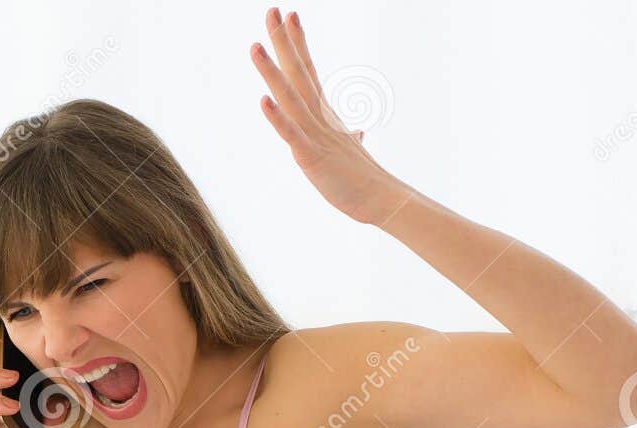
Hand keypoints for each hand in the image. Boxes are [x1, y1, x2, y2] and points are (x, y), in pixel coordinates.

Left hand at [250, 8, 406, 224]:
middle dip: (283, 41)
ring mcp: (315, 134)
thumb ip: (349, 137)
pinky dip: (277, 117)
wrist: (381, 199)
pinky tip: (262, 99)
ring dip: (271, 71)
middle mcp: (318, 116)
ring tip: (255, 45)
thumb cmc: (362, 178)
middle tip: (271, 9)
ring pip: (289, 96)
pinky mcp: (310, 156)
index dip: (297, 43)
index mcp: (323, 113)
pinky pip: (291, 134)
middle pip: (297, 72)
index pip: (308, 70)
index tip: (290, 16)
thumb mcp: (350, 152)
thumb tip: (357, 132)